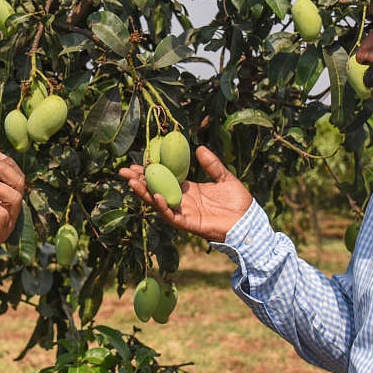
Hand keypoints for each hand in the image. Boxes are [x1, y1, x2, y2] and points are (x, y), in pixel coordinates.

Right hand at [118, 146, 252, 242]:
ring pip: (158, 203)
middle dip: (139, 182)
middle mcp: (182, 201)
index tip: (136, 162)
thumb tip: (199, 148)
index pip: (164, 179)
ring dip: (145, 193)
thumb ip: (212, 164)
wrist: (249, 221)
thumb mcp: (224, 177)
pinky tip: (155, 195)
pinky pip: (172, 216)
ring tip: (132, 182)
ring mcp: (184, 213)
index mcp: (189, 189)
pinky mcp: (189, 224)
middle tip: (124, 171)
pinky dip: (163, 206)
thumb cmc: (238, 202)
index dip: (150, 172)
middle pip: (155, 190)